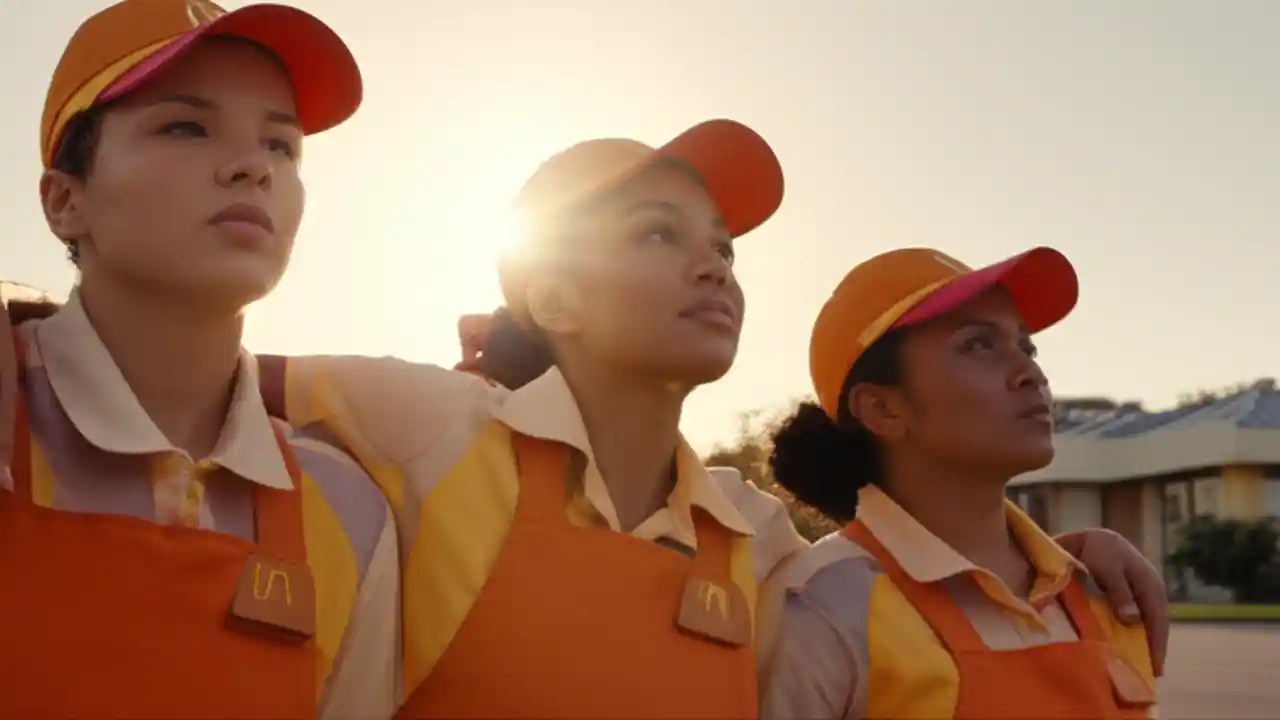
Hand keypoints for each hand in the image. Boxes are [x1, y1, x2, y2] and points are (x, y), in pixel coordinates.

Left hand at [1056, 528, 1168, 675]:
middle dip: (1153, 649)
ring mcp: (1143, 595)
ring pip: (1147, 624)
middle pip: (1155, 626)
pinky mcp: (1132, 598)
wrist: (1092, 537)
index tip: (1154, 669)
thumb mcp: (1108, 568)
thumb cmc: (1099, 550)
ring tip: (1139, 667)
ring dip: (1144, 643)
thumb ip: (1120, 592)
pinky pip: (1137, 620)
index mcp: (1151, 584)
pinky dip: (1135, 635)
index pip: (1157, 620)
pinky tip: (1128, 647)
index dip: (1156, 645)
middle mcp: (1151, 592)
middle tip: (1148, 676)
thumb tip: (1133, 620)